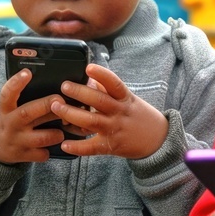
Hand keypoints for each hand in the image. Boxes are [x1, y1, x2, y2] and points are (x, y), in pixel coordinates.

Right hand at [0, 69, 69, 163]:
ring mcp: (16, 141)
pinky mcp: (23, 155)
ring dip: (57, 132)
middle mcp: (10, 124)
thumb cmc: (7, 119)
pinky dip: (51, 149)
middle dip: (47, 106)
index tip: (27, 72)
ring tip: (65, 126)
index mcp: (5, 108)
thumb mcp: (7, 105)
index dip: (16, 82)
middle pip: (28, 113)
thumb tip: (41, 69)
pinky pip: (42, 154)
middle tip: (61, 100)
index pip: (7, 93)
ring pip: (41, 137)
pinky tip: (54, 144)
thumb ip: (20, 93)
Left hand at [52, 64, 167, 158]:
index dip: (102, 75)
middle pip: (99, 101)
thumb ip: (109, 90)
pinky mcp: (111, 146)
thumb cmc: (138, 115)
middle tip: (64, 86)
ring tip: (56, 107)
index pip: (114, 84)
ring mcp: (115, 129)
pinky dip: (78, 146)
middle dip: (80, 93)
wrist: (158, 140)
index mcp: (125, 98)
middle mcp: (119, 112)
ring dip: (71, 114)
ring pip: (91, 121)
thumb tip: (89, 79)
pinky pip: (92, 147)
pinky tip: (64, 144)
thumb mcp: (128, 99)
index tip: (88, 68)